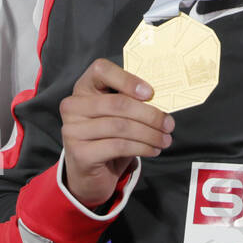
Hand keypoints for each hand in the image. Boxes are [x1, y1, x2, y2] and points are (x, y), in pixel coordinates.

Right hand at [60, 59, 173, 208]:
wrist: (90, 172)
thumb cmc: (108, 136)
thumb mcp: (118, 115)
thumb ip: (132, 102)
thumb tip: (162, 100)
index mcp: (84, 88)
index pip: (101, 70)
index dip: (127, 79)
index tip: (150, 93)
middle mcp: (73, 106)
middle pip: (117, 103)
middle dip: (149, 114)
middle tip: (169, 124)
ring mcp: (73, 130)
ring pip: (120, 127)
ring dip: (149, 134)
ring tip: (165, 139)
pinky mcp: (80, 153)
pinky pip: (118, 146)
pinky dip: (141, 147)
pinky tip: (153, 150)